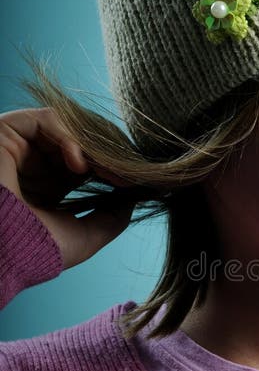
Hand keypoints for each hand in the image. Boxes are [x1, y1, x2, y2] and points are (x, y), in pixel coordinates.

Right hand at [0, 107, 133, 269]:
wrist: (5, 252)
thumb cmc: (39, 249)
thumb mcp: (85, 235)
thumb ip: (110, 218)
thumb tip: (133, 201)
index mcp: (47, 186)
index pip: (86, 161)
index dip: (110, 166)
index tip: (134, 180)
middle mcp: (32, 164)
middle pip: (79, 141)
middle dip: (106, 154)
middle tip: (127, 170)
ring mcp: (19, 146)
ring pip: (67, 126)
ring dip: (93, 145)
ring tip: (107, 169)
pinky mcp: (5, 131)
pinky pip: (46, 118)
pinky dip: (70, 136)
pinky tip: (80, 164)